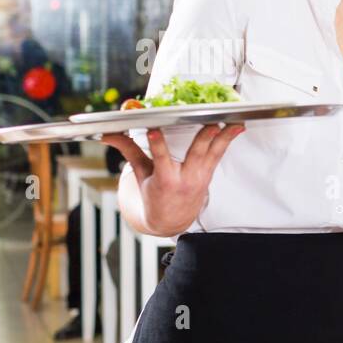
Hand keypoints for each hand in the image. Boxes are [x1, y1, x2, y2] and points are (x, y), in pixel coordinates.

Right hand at [102, 124, 243, 235]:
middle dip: (204, 139)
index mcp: (165, 180)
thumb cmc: (153, 194)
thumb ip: (128, 151)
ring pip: (213, 153)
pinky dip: (228, 140)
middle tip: (212, 124)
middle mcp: (186, 178)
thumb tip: (105, 134)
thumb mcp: (140, 175)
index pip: (160, 159)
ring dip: (225, 137)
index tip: (154, 131)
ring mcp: (200, 176)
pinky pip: (219, 154)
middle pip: (196, 155)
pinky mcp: (209, 173)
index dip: (157, 145)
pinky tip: (237, 127)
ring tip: (234, 123)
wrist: (171, 220)